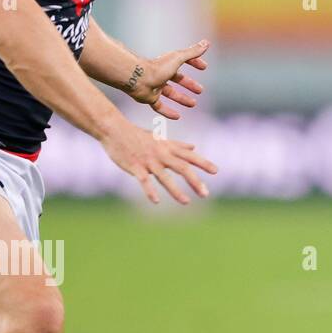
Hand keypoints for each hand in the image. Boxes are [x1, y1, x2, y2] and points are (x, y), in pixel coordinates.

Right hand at [100, 120, 217, 204]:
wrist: (115, 130)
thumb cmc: (138, 135)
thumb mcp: (161, 139)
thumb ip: (178, 145)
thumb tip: (194, 147)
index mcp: (168, 148)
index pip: (190, 156)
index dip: (203, 163)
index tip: (216, 171)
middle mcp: (161, 154)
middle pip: (182, 168)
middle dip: (195, 181)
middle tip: (206, 194)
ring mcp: (148, 161)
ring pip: (165, 177)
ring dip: (176, 191)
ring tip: (186, 202)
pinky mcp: (135, 167)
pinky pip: (144, 181)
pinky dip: (150, 191)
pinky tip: (156, 201)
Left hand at [128, 40, 208, 119]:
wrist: (137, 78)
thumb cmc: (157, 67)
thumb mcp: (178, 58)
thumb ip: (193, 52)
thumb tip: (207, 43)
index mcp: (168, 64)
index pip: (184, 61)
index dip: (195, 63)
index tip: (204, 68)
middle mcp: (162, 74)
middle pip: (178, 79)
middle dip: (189, 84)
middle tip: (200, 90)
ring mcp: (155, 86)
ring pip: (170, 93)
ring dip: (182, 98)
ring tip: (193, 104)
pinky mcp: (150, 98)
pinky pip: (159, 106)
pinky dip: (168, 112)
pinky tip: (177, 117)